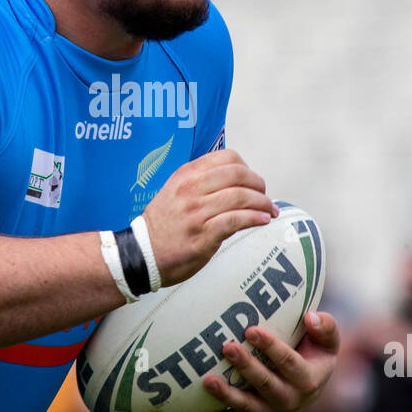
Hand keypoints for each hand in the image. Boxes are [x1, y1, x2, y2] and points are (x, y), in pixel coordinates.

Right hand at [142, 149, 276, 285]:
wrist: (142, 254)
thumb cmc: (163, 225)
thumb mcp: (175, 191)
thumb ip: (201, 183)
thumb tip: (238, 183)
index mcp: (186, 175)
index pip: (227, 158)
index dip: (247, 168)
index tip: (252, 182)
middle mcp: (191, 190)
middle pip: (238, 175)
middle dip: (258, 185)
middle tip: (265, 196)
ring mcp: (196, 213)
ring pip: (241, 197)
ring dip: (262, 203)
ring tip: (269, 211)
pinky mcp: (203, 236)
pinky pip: (236, 220)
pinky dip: (255, 219)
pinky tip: (262, 221)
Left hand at [186, 310, 338, 411]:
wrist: (309, 382)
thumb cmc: (315, 351)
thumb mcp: (327, 339)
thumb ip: (325, 326)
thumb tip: (309, 317)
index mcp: (308, 381)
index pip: (289, 363)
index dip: (271, 347)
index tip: (251, 330)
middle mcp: (289, 401)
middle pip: (265, 384)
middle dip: (246, 367)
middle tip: (227, 346)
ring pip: (246, 407)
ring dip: (226, 396)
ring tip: (207, 380)